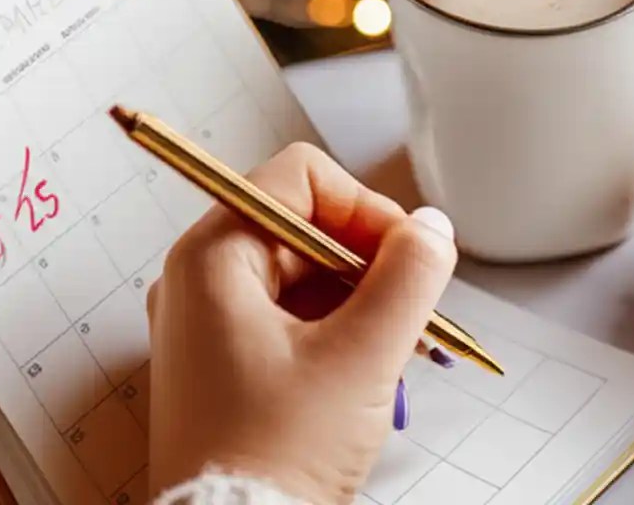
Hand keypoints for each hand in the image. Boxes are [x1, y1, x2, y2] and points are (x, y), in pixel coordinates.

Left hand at [146, 143, 457, 503]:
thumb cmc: (276, 455)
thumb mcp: (362, 358)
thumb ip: (408, 278)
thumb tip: (432, 229)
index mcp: (213, 258)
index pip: (301, 179)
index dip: (366, 207)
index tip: (409, 254)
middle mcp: (201, 280)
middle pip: (306, 226)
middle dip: (371, 263)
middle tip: (414, 310)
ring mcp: (210, 323)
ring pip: (304, 276)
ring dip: (361, 301)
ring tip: (397, 350)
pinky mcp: (227, 361)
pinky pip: (292, 318)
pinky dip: (339, 332)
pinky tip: (371, 370)